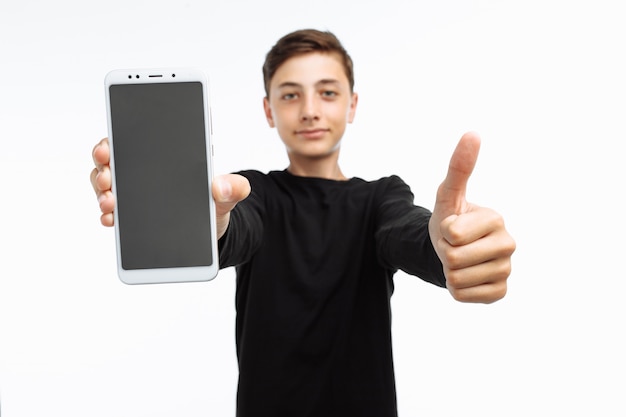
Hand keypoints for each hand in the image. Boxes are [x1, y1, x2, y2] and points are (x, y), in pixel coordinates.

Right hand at [89, 138, 250, 237]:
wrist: (212, 231)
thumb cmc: (216, 204)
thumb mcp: (229, 194)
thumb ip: (233, 188)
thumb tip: (222, 186)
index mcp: (170, 152)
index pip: (144, 131)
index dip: (123, 129)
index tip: (113, 140)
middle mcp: (147, 165)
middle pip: (116, 152)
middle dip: (104, 158)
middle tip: (107, 171)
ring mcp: (135, 187)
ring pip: (107, 178)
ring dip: (102, 187)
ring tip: (109, 200)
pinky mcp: (130, 210)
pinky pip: (112, 207)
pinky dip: (108, 212)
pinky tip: (110, 218)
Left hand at [429, 132, 515, 302]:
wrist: (451, 251)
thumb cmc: (450, 220)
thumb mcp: (448, 195)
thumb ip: (459, 167)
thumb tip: (473, 133)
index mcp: (496, 219)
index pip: (451, 234)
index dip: (442, 232)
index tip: (452, 228)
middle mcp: (508, 245)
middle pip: (453, 258)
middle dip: (443, 253)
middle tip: (453, 247)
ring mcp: (506, 270)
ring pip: (457, 279)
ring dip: (448, 272)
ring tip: (458, 261)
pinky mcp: (499, 293)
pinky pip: (465, 296)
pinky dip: (456, 289)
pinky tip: (465, 277)